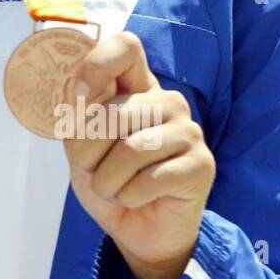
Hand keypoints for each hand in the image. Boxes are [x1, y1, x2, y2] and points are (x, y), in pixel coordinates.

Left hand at [61, 31, 214, 278]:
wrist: (138, 231)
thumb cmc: (109, 180)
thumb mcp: (81, 145)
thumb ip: (81, 115)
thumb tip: (80, 94)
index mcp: (136, 86)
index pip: (125, 47)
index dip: (96, 66)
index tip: (78, 96)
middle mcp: (166, 101)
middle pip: (113, 111)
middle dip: (87, 150)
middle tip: (92, 171)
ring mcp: (188, 131)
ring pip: (130, 149)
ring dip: (107, 180)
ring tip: (112, 188)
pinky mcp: (201, 164)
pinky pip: (149, 178)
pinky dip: (129, 196)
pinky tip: (136, 198)